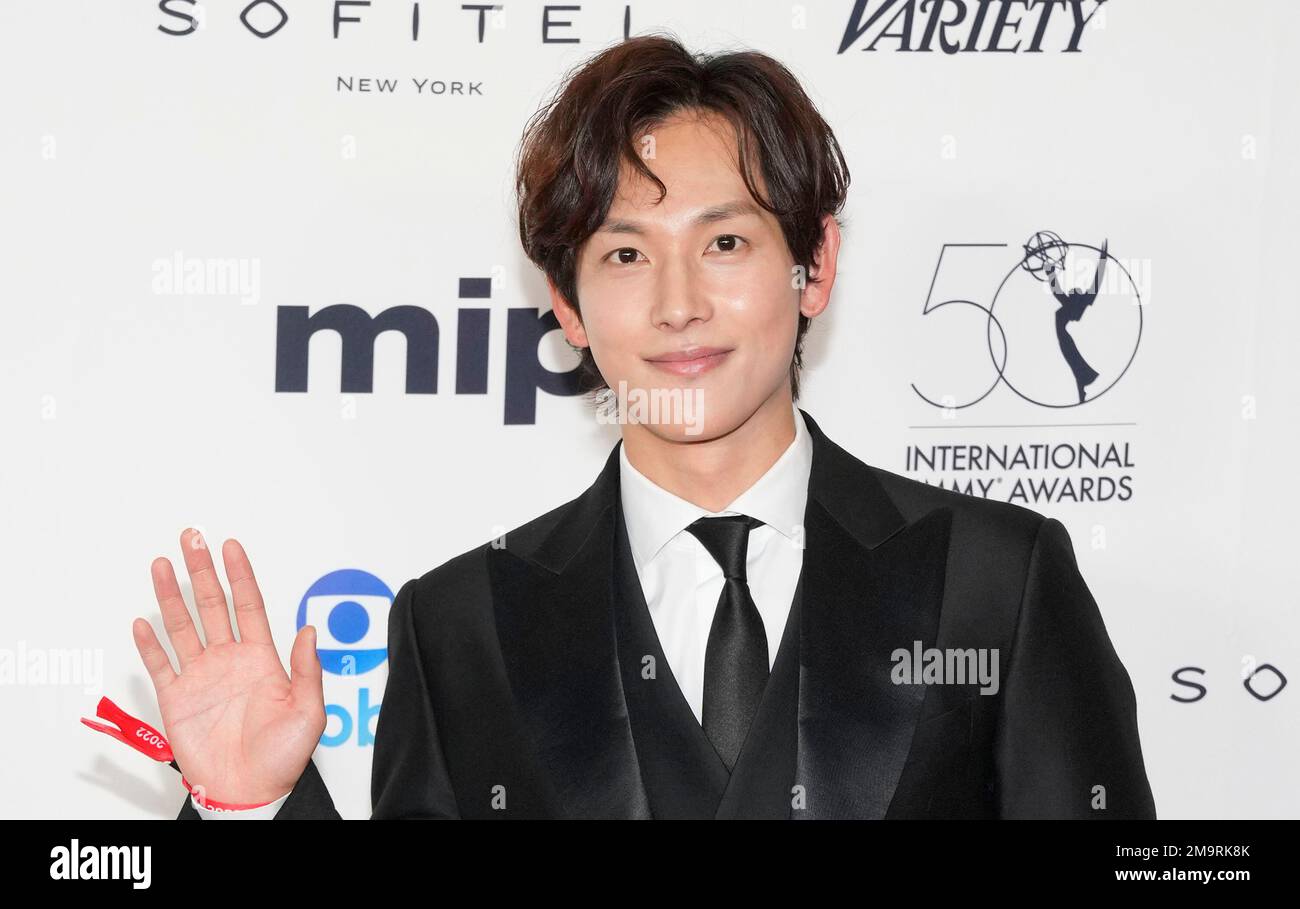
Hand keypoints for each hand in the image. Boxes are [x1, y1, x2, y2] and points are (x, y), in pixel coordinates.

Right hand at [132, 528, 324, 805]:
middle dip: (201, 570)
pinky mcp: (177, 700)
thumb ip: (307, 670)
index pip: (249, 605)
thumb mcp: (309, 711)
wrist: (250, 791)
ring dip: (171, 596)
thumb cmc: (283, 756)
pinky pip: (160, 666)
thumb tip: (309, 630)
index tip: (231, 545)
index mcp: (262, 659)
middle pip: (212, 605)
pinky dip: (150, 644)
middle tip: (191, 537)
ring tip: (163, 564)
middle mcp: (229, 661)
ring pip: (182, 627)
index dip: (240, 574)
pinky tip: (143, 621)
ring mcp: (201, 677)